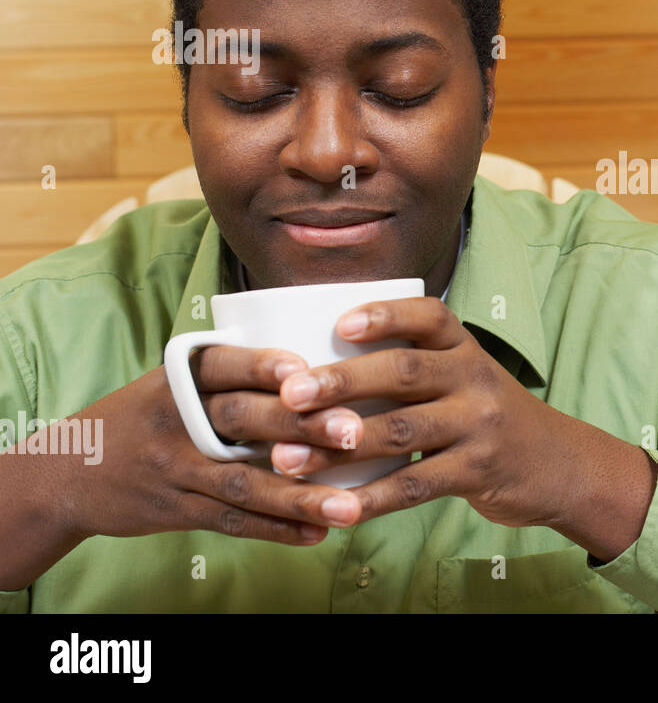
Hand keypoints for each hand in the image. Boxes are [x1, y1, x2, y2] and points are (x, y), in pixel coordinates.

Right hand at [60, 356, 364, 546]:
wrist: (65, 473)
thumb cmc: (144, 418)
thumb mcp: (171, 385)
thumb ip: (229, 378)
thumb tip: (319, 372)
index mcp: (177, 379)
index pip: (223, 364)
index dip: (263, 366)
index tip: (306, 369)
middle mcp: (176, 421)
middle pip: (243, 419)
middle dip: (300, 425)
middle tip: (353, 432)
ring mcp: (174, 469)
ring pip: (243, 482)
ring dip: (299, 496)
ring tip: (349, 506)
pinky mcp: (174, 510)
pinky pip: (232, 521)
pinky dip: (275, 529)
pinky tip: (316, 532)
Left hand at [267, 296, 596, 530]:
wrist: (558, 464)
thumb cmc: (487, 416)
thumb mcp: (464, 378)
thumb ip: (413, 370)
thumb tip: (318, 369)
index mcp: (464, 348)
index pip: (427, 317)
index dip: (385, 315)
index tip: (339, 324)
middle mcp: (474, 378)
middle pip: (403, 372)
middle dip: (342, 382)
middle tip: (290, 395)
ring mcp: (478, 425)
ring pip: (401, 430)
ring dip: (338, 446)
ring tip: (289, 458)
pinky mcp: (476, 472)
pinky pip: (415, 485)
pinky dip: (371, 499)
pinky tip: (336, 508)